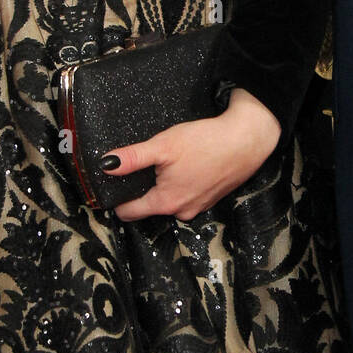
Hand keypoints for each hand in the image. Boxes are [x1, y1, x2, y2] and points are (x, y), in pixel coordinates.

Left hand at [109, 88, 281, 221]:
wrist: (247, 140)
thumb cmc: (206, 142)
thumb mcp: (163, 145)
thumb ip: (133, 157)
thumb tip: (106, 165)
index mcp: (166, 203)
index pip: (129, 212)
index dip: (117, 198)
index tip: (112, 183)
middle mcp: (182, 211)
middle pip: (149, 206)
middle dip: (143, 188)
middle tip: (144, 165)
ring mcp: (198, 206)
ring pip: (170, 199)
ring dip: (165, 185)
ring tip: (168, 162)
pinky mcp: (211, 197)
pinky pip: (188, 194)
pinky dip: (183, 182)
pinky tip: (189, 164)